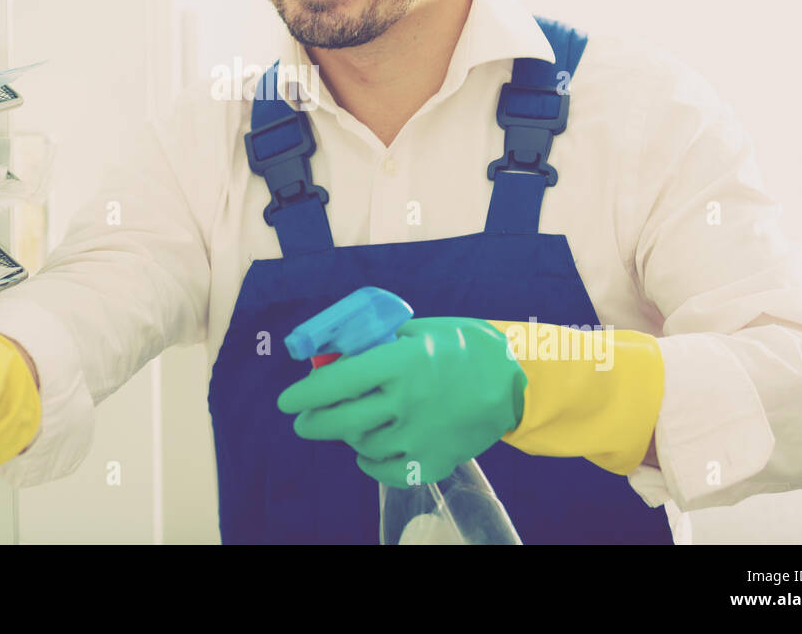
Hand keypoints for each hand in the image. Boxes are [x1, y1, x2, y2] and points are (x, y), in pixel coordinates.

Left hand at [277, 317, 525, 486]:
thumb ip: (380, 342)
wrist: (514, 382)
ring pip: (363, 444)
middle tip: (302, 422)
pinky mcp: (433, 460)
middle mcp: (407, 401)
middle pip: (342, 420)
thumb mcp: (421, 330)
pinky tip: (366, 454)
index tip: (287, 400)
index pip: (339, 381)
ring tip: (346, 427)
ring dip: (347, 436)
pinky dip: (370, 464)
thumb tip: (338, 356)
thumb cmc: (464, 347)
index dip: (306, 392)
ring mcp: (420, 435)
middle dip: (313, 423)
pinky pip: (387, 471)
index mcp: (402, 362)